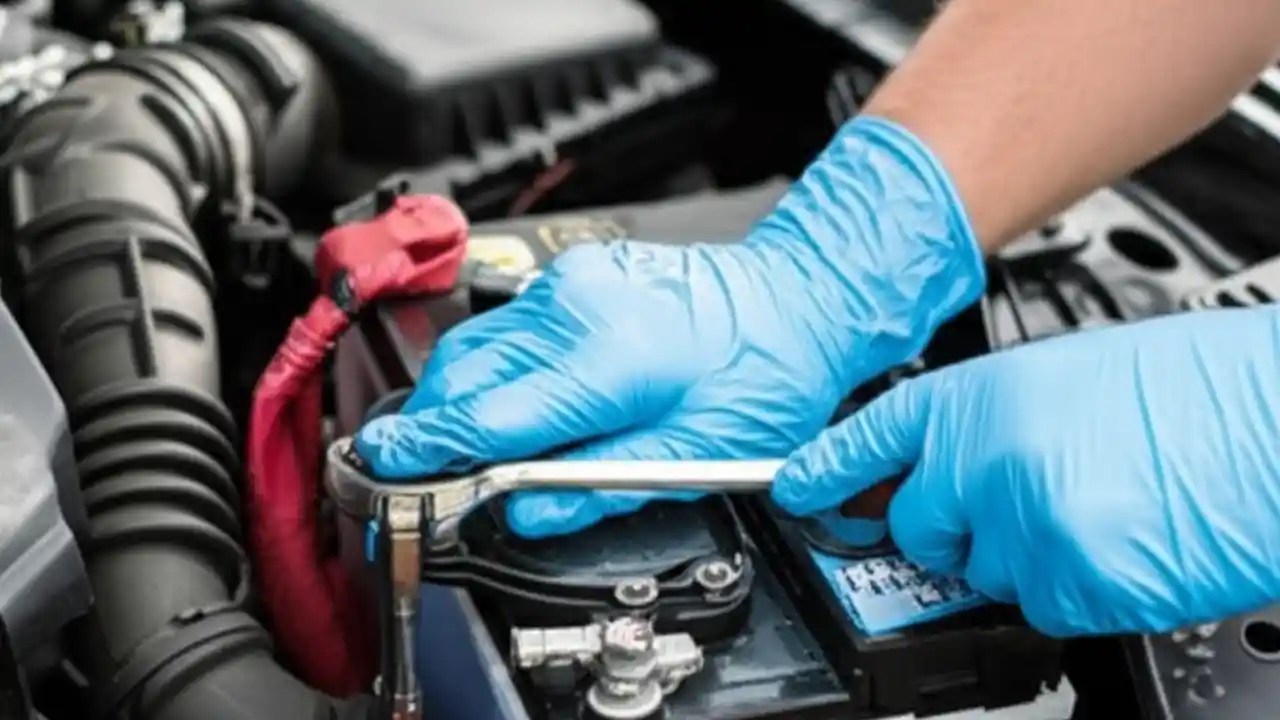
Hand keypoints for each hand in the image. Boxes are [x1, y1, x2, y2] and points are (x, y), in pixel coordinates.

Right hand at [355, 117, 984, 538]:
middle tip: (424, 472)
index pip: (485, 415)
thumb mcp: (695, 456)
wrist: (800, 299)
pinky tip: (517, 396)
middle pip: (461, 375)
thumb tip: (524, 513)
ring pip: (474, 346)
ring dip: (458, 398)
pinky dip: (494, 367)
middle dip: (431, 429)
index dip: (425, 450)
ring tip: (471, 444)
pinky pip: (507, 325)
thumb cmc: (768, 373)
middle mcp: (577, 308)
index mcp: (609, 360)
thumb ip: (597, 488)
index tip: (384, 468)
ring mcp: (573, 281)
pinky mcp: (575, 272)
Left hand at [772, 306, 1279, 635]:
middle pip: (918, 525)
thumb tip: (950, 467)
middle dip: (955, 528)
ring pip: (980, 572)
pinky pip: (1038, 606)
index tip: (797, 490)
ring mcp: (1020, 525)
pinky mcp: (1065, 585)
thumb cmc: (1201, 393)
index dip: (827, 468)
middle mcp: (986, 457)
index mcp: (983, 394)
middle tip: (1022, 504)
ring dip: (1024, 557)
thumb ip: (992, 426)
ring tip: (1097, 509)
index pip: (871, 437)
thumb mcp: (1070, 381)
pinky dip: (1072, 589)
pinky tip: (1119, 543)